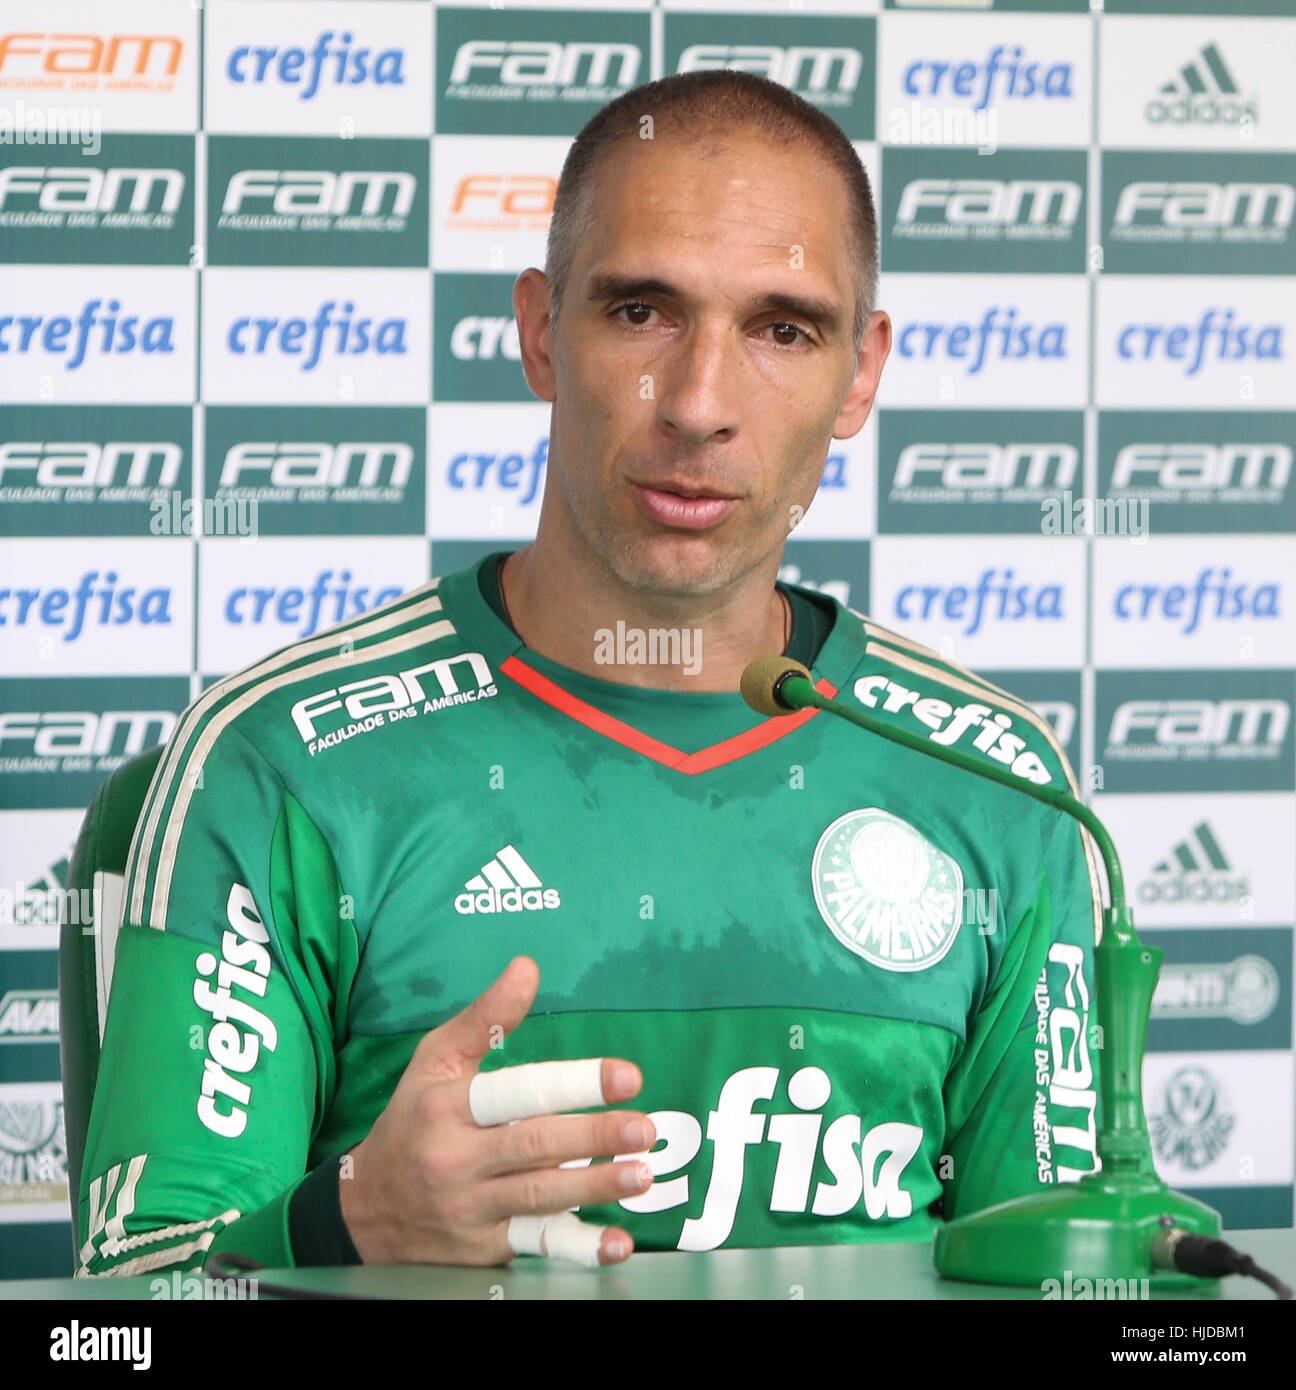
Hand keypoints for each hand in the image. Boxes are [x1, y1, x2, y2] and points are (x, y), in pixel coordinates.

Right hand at [338, 955, 654, 1265]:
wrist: (362, 1209)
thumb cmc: (411, 1121)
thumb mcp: (435, 1061)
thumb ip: (486, 1017)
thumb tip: (528, 967)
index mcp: (448, 1107)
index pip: (516, 1093)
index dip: (573, 1084)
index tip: (625, 1076)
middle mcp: (457, 1160)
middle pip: (534, 1147)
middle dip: (594, 1138)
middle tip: (643, 1127)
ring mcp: (470, 1210)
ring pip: (539, 1199)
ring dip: (596, 1188)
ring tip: (641, 1173)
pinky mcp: (482, 1250)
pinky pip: (535, 1247)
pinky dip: (580, 1249)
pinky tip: (617, 1244)